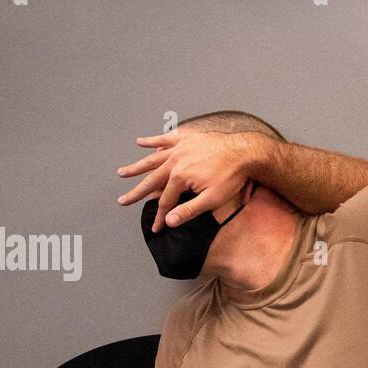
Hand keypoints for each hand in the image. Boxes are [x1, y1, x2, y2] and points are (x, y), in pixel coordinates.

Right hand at [116, 130, 267, 231]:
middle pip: (152, 180)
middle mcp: (175, 161)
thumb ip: (188, 210)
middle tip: (122, 201)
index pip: (165, 201)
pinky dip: (152, 141)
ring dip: (137, 166)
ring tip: (123, 173)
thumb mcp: (212, 200)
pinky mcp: (186, 138)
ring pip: (153, 159)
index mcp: (179, 177)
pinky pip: (165, 139)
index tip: (155, 228)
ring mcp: (179, 148)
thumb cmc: (231, 177)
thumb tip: (169, 222)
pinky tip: (140, 142)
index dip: (160, 216)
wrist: (245, 152)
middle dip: (137, 193)